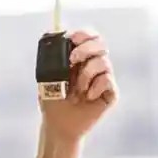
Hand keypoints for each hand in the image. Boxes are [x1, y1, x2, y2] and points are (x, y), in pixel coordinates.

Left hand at [40, 29, 118, 144]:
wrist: (58, 125)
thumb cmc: (52, 100)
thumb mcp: (46, 76)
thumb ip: (51, 56)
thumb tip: (51, 32)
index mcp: (80, 58)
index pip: (89, 37)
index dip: (84, 34)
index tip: (72, 39)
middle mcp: (94, 65)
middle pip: (100, 44)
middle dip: (85, 49)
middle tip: (71, 61)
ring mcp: (104, 78)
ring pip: (103, 62)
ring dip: (85, 75)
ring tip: (75, 90)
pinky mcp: (111, 92)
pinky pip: (107, 80)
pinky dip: (94, 87)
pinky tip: (86, 97)